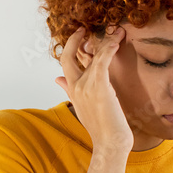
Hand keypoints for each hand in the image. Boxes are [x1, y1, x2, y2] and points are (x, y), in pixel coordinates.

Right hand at [56, 25, 132, 155]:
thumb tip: (56, 79)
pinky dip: (109, 49)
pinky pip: (102, 61)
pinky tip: (116, 41)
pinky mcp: (100, 86)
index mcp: (72, 90)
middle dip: (75, 40)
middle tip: (85, 28)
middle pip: (68, 56)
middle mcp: (76, 86)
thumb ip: (69, 91)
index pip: (65, 64)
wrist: (110, 144)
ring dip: (104, 41)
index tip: (79, 36)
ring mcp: (86, 86)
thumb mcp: (82, 107)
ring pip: (90, 56)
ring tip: (117, 31)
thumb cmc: (102, 128)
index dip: (71, 47)